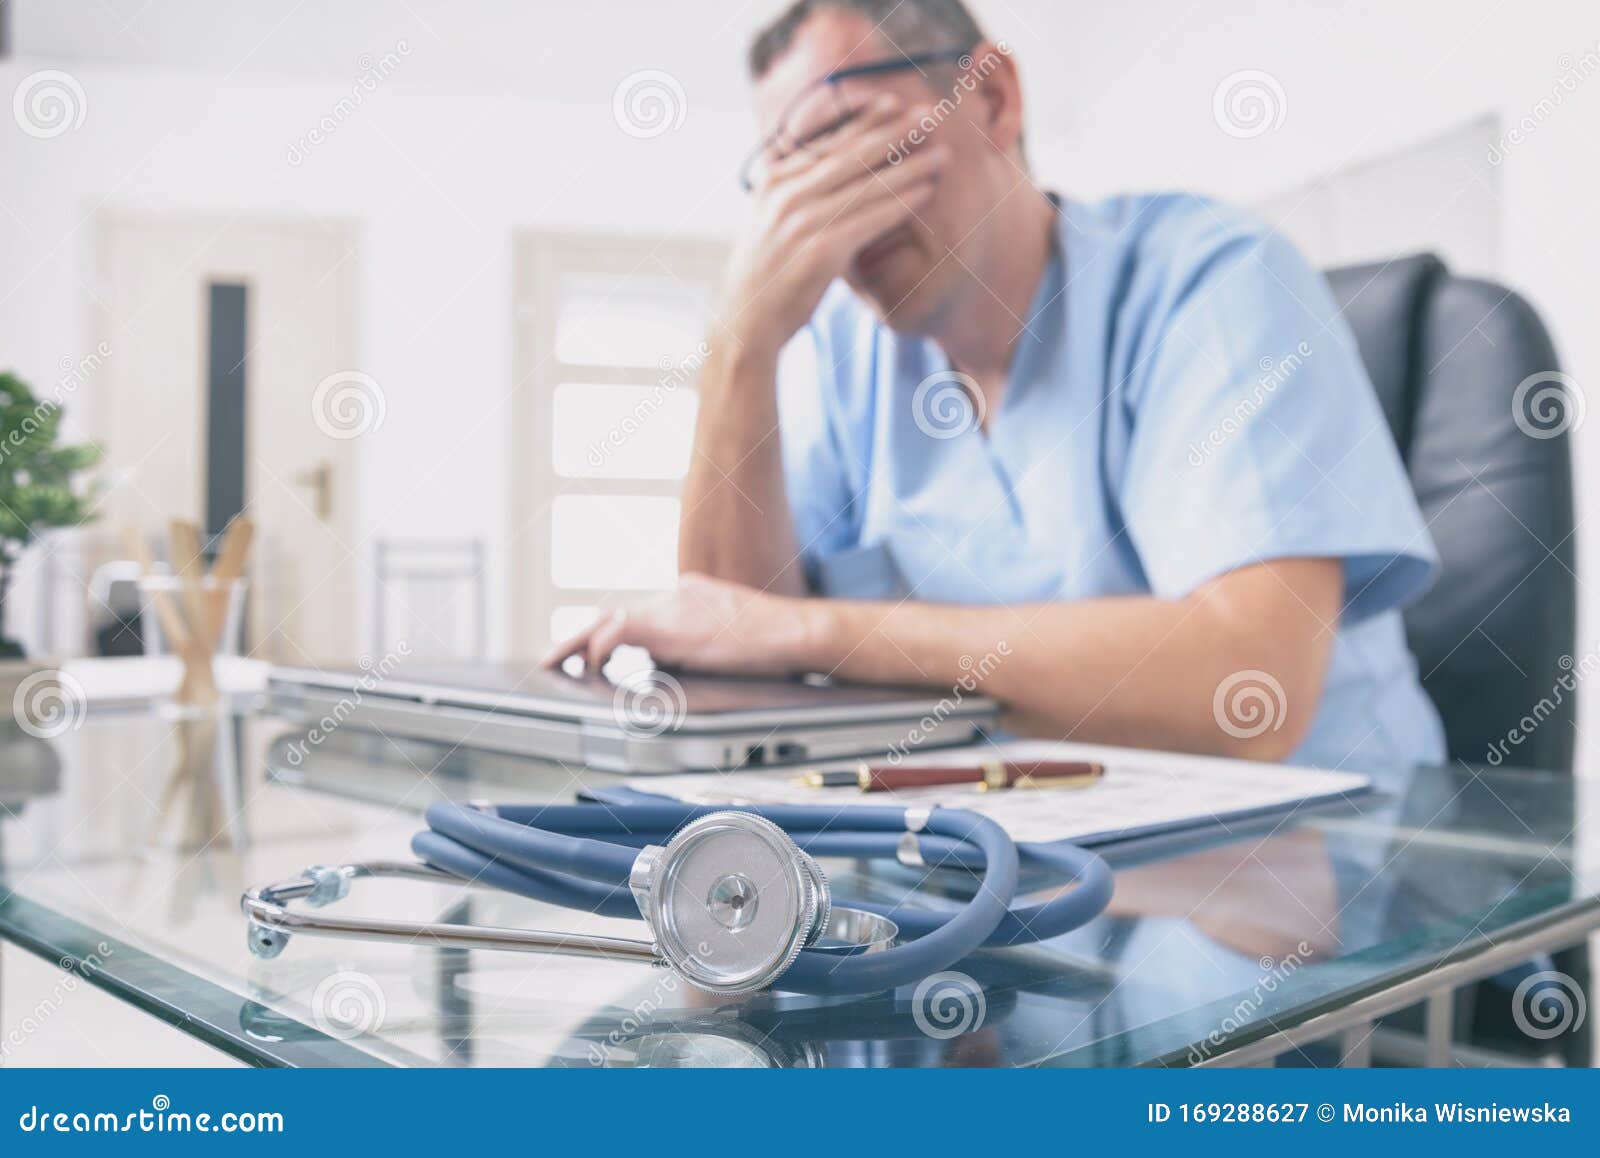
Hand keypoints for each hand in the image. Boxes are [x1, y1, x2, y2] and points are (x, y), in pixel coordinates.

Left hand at [539, 573, 815, 675]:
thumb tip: (674, 668)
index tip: (597, 655)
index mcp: (692, 594)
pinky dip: (599, 648)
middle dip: (583, 636)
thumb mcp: (732, 639)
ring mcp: (673, 605)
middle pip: (616, 611)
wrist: (798, 632)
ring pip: (608, 617)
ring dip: (578, 642)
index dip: (615, 635)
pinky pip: (618, 630)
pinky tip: (592, 667)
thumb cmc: (778, 643)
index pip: (642, 612)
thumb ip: (699, 646)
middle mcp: (677, 594)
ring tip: (555, 662)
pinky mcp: (672, 623)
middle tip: (556, 656)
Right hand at [717, 93, 948, 356]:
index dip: (864, 120)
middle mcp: (787, 193)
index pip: (826, 142)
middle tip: (928, 115)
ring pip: (868, 184)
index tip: (893, 104)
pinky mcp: (821, 249)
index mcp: (775, 181)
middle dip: (894, 132)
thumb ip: (795, 194)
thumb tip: (825, 171)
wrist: (746, 322)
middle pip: (851, 154)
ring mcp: (802, 220)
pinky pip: (872, 218)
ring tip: (942, 155)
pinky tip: (927, 192)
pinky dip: (902, 202)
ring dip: (910, 166)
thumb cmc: (766, 275)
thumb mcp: (771, 223)